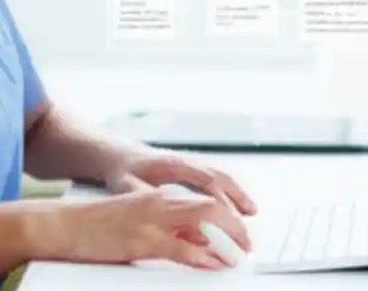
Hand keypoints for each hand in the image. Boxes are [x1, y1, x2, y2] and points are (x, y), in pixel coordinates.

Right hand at [36, 190, 239, 268]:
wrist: (62, 225)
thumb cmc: (96, 226)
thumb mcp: (140, 223)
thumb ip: (171, 230)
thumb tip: (202, 243)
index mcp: (159, 196)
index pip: (204, 199)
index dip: (228, 214)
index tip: (241, 230)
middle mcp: (159, 202)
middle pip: (211, 207)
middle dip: (235, 225)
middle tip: (247, 243)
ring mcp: (151, 220)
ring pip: (202, 222)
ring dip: (226, 238)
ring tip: (239, 254)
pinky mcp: (141, 240)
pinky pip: (180, 248)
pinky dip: (202, 257)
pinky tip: (213, 264)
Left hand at [105, 152, 256, 249]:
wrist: (115, 153)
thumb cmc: (121, 169)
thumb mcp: (126, 185)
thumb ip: (144, 196)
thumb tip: (160, 209)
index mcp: (172, 165)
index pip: (205, 179)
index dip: (222, 198)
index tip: (233, 216)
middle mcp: (185, 161)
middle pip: (219, 175)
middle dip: (237, 195)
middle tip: (251, 215)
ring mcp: (188, 163)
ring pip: (220, 175)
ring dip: (237, 191)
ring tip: (251, 211)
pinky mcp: (188, 168)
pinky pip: (214, 177)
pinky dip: (228, 189)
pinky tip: (235, 203)